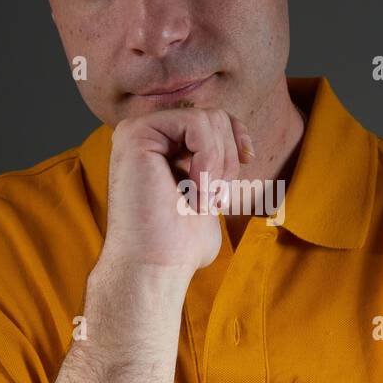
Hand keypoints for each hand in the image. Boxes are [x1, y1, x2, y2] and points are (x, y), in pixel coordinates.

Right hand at [102, 104, 253, 275]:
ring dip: (218, 164)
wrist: (156, 266)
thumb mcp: (208, 194)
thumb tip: (241, 148)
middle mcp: (145, 133)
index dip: (237, 137)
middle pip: (214, 115)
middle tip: (214, 199)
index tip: (247, 162)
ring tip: (202, 199)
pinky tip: (195, 191)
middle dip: (228, 158)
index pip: (212, 118)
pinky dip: (208, 159)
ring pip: (207, 118)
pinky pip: (195, 123)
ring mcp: (136, 130)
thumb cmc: (180, 244)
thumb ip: (215, 164)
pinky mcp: (134, 133)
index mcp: (161, 144)